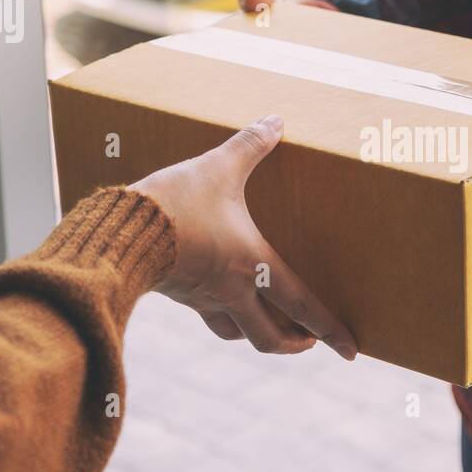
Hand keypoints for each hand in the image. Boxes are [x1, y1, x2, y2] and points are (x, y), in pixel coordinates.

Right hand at [131, 115, 357, 359]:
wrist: (119, 233)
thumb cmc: (175, 202)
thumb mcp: (217, 168)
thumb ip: (249, 145)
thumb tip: (276, 120)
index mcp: (253, 264)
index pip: (302, 306)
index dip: (329, 330)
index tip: (351, 352)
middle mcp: (232, 290)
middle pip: (270, 336)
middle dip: (295, 344)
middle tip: (311, 343)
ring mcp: (203, 297)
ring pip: (238, 332)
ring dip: (259, 336)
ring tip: (272, 330)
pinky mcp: (178, 294)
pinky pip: (208, 316)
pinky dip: (224, 318)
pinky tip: (222, 303)